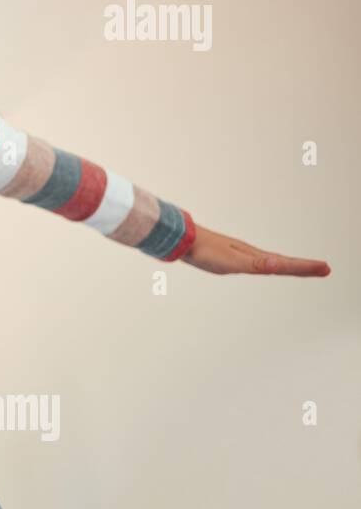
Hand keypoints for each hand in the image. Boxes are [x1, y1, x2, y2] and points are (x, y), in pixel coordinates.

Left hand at [181, 223, 330, 276]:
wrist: (182, 239)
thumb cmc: (205, 251)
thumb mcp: (232, 261)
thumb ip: (255, 264)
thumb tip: (277, 263)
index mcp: (255, 256)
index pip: (286, 264)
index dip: (306, 268)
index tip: (327, 268)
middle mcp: (250, 253)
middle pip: (282, 262)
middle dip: (303, 267)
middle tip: (324, 269)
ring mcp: (239, 253)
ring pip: (269, 260)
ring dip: (287, 264)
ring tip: (300, 268)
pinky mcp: (227, 255)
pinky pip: (254, 260)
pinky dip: (266, 263)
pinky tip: (262, 264)